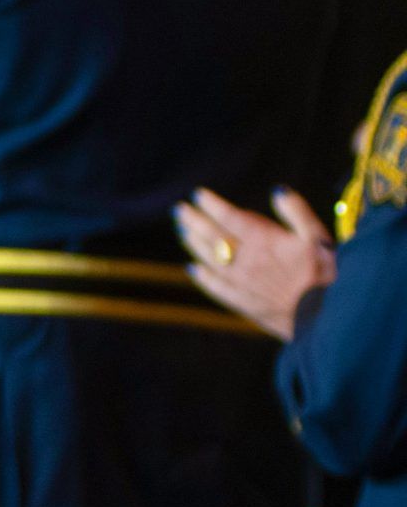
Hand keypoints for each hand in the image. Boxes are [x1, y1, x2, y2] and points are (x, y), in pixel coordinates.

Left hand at [175, 187, 335, 340]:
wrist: (325, 317)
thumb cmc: (328, 274)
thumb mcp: (319, 238)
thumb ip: (297, 212)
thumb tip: (278, 190)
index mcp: (265, 241)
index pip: (231, 218)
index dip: (213, 205)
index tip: (198, 194)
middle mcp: (247, 260)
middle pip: (213, 236)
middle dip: (194, 220)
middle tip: (179, 209)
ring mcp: (241, 282)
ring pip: (209, 259)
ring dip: (193, 243)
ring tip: (183, 230)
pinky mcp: (242, 302)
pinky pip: (215, 287)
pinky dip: (202, 276)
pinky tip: (193, 268)